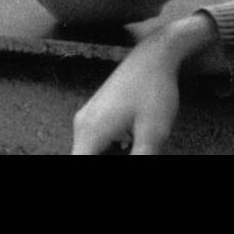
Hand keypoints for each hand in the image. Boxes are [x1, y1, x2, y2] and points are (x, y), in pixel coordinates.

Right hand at [71, 13, 222, 154]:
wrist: (154, 57)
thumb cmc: (154, 92)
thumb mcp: (153, 135)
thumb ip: (141, 161)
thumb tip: (136, 169)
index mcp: (90, 132)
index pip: (79, 164)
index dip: (88, 177)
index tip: (119, 158)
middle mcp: (82, 125)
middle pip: (82, 158)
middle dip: (105, 164)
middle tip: (134, 152)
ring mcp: (87, 118)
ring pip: (89, 153)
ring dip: (108, 157)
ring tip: (134, 147)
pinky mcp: (96, 115)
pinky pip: (95, 144)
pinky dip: (109, 153)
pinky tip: (132, 148)